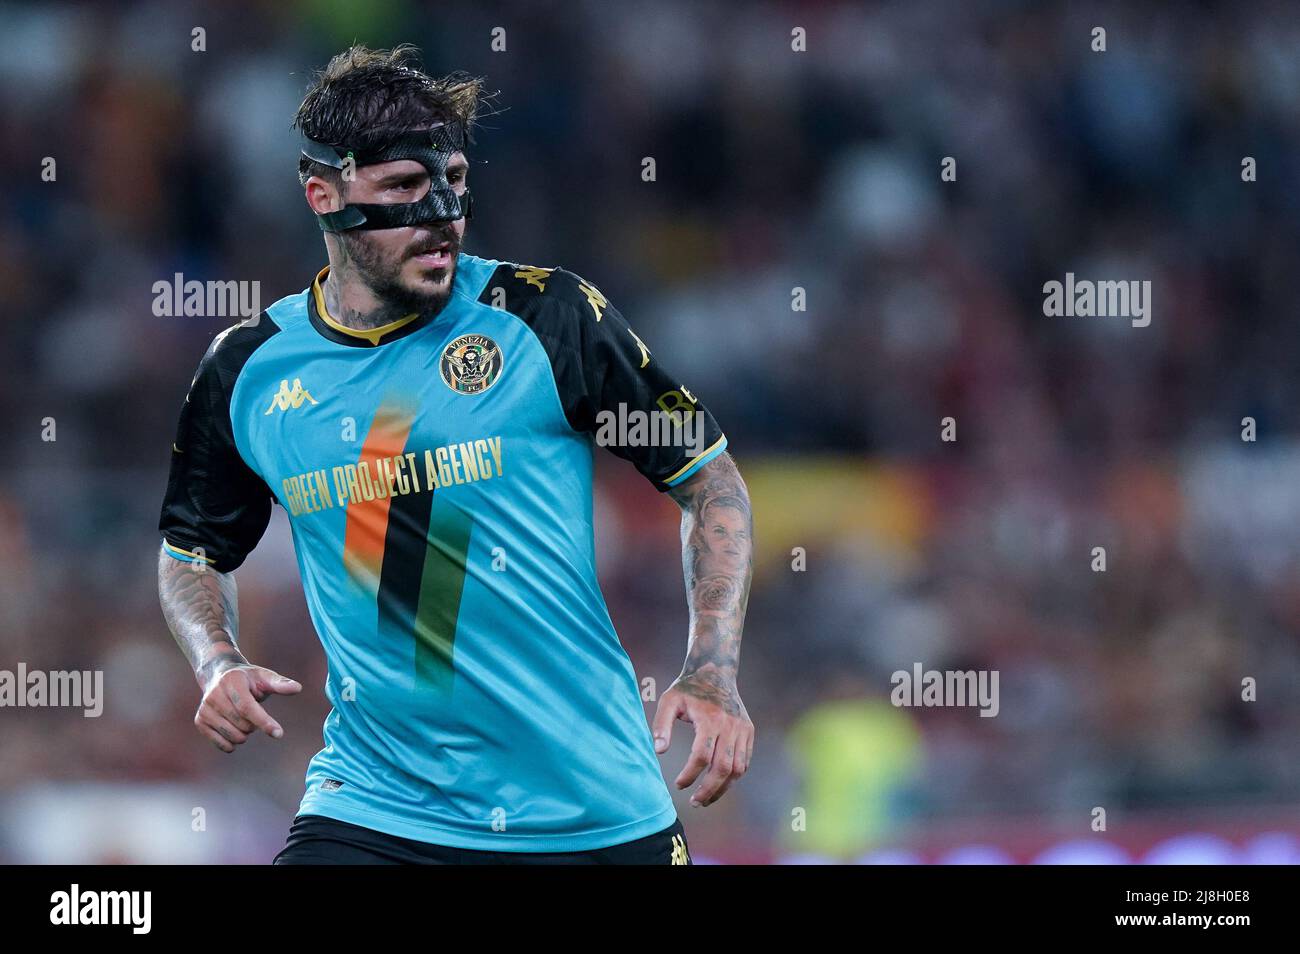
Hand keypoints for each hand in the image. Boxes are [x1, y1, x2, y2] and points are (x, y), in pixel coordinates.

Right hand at [194, 663, 301, 752]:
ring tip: (243, 719)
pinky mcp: (200, 721)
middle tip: (254, 713)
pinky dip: (232, 743)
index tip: (279, 734)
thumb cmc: (248, 679)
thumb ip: (280, 683)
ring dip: (245, 734)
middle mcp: (214, 695)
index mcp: (232, 682)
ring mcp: (205, 708)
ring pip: (233, 736)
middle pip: (243, 725)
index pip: (247, 708)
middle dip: (255, 725)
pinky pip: (221, 744)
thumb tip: (298, 688)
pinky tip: (234, 729)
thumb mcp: (264, 677)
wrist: (219, 676)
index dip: (264, 722)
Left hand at [652, 672, 753, 806]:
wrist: (715, 672)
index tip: (679, 784)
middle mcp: (731, 725)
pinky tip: (718, 784)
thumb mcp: (669, 700)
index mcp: (710, 719)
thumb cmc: (687, 689)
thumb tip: (658, 751)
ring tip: (706, 799)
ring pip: (738, 769)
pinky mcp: (749, 731)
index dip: (690, 774)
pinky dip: (733, 777)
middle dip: (709, 790)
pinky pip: (744, 761)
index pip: (702, 756)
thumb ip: (661, 724)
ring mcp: (743, 729)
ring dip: (723, 788)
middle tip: (695, 802)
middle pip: (723, 767)